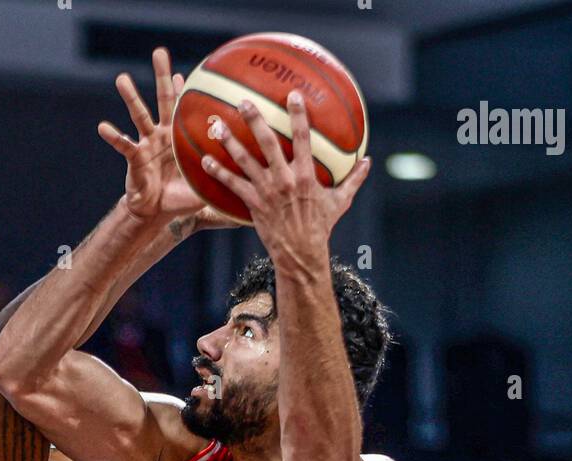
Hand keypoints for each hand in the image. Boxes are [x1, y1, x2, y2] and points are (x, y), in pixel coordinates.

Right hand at [99, 48, 207, 222]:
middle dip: (161, 75)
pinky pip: (124, 145)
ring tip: (121, 78)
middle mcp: (162, 134)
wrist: (157, 212)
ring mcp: (147, 143)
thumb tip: (253, 180)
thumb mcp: (206, 186)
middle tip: (159, 51)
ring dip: (131, 96)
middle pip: (163, 99)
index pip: (185, 109)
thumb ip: (224, 179)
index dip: (187, 90)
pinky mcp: (134, 158)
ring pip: (139, 115)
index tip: (190, 72)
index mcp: (179, 137)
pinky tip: (103, 126)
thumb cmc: (181, 198)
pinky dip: (114, 136)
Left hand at [205, 91, 369, 265]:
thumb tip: (368, 161)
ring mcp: (266, 191)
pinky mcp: (253, 204)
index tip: (292, 95)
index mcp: (306, 175)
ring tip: (216, 125)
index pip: (303, 138)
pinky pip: (232, 185)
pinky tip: (204, 161)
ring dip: (229, 142)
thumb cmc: (321, 227)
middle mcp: (284, 179)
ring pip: (244, 161)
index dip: (298, 115)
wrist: (300, 255)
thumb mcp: (340, 202)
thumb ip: (353, 179)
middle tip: (244, 101)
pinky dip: (218, 172)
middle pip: (267, 143)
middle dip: (254, 120)